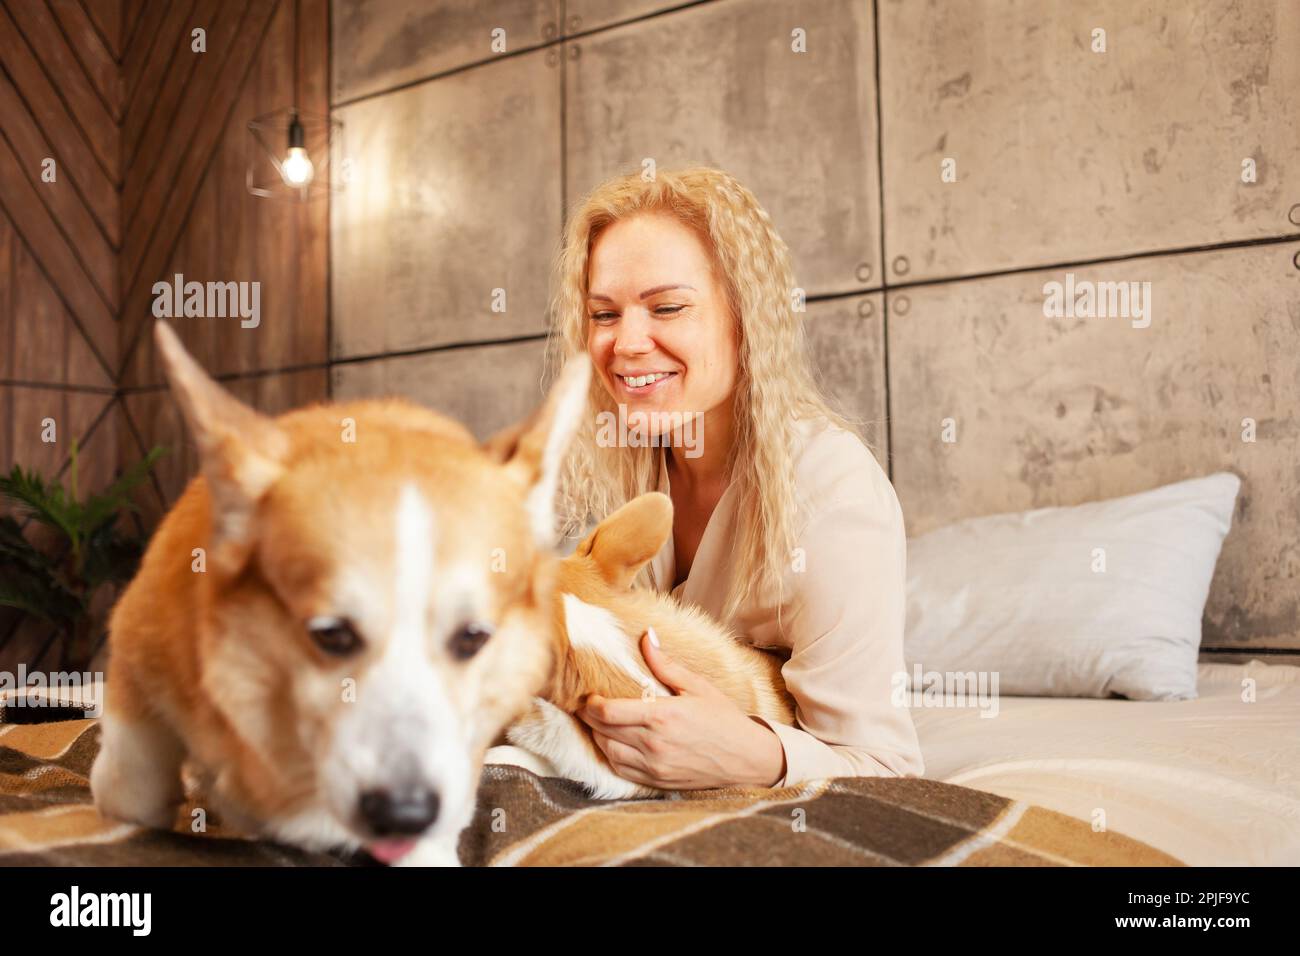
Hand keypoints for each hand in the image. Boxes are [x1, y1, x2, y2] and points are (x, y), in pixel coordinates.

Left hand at [576, 628, 786, 789]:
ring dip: (598, 736)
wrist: (746, 758)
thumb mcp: (698, 686)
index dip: (590, 704)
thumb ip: (666, 664)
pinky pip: (621, 770)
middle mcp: (653, 743)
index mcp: (661, 716)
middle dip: (589, 717)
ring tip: (599, 723)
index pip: (608, 712)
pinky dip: (611, 756)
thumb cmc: (723, 719)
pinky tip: (614, 744)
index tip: (589, 695)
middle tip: (587, 705)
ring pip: (607, 752)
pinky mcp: (656, 781)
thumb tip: (647, 636)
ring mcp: (653, 765)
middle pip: (602, 731)